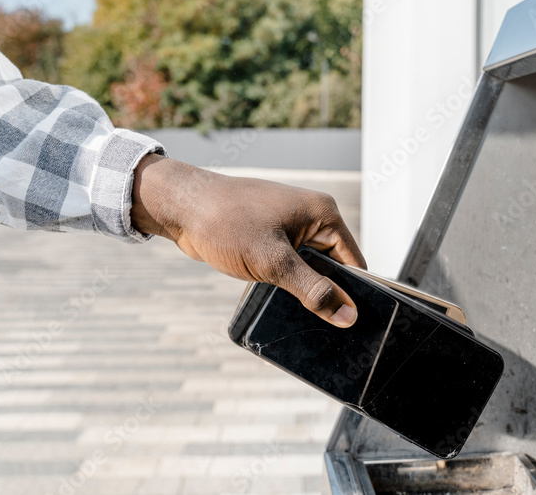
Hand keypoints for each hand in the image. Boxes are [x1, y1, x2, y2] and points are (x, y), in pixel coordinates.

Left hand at [130, 154, 363, 326]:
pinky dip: (286, 283)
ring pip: (308, 268)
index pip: (353, 261)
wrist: (181, 207)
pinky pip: (288, 266)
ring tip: (300, 319)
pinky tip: (280, 303)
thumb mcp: (274, 262)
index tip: (351, 324)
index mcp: (322, 214)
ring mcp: (288, 227)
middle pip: (333, 267)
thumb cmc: (225, 222)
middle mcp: (310, 217)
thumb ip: (313, 290)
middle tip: (324, 328)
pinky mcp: (269, 238)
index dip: (354, 293)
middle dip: (326, 294)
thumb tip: (347, 314)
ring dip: (303, 290)